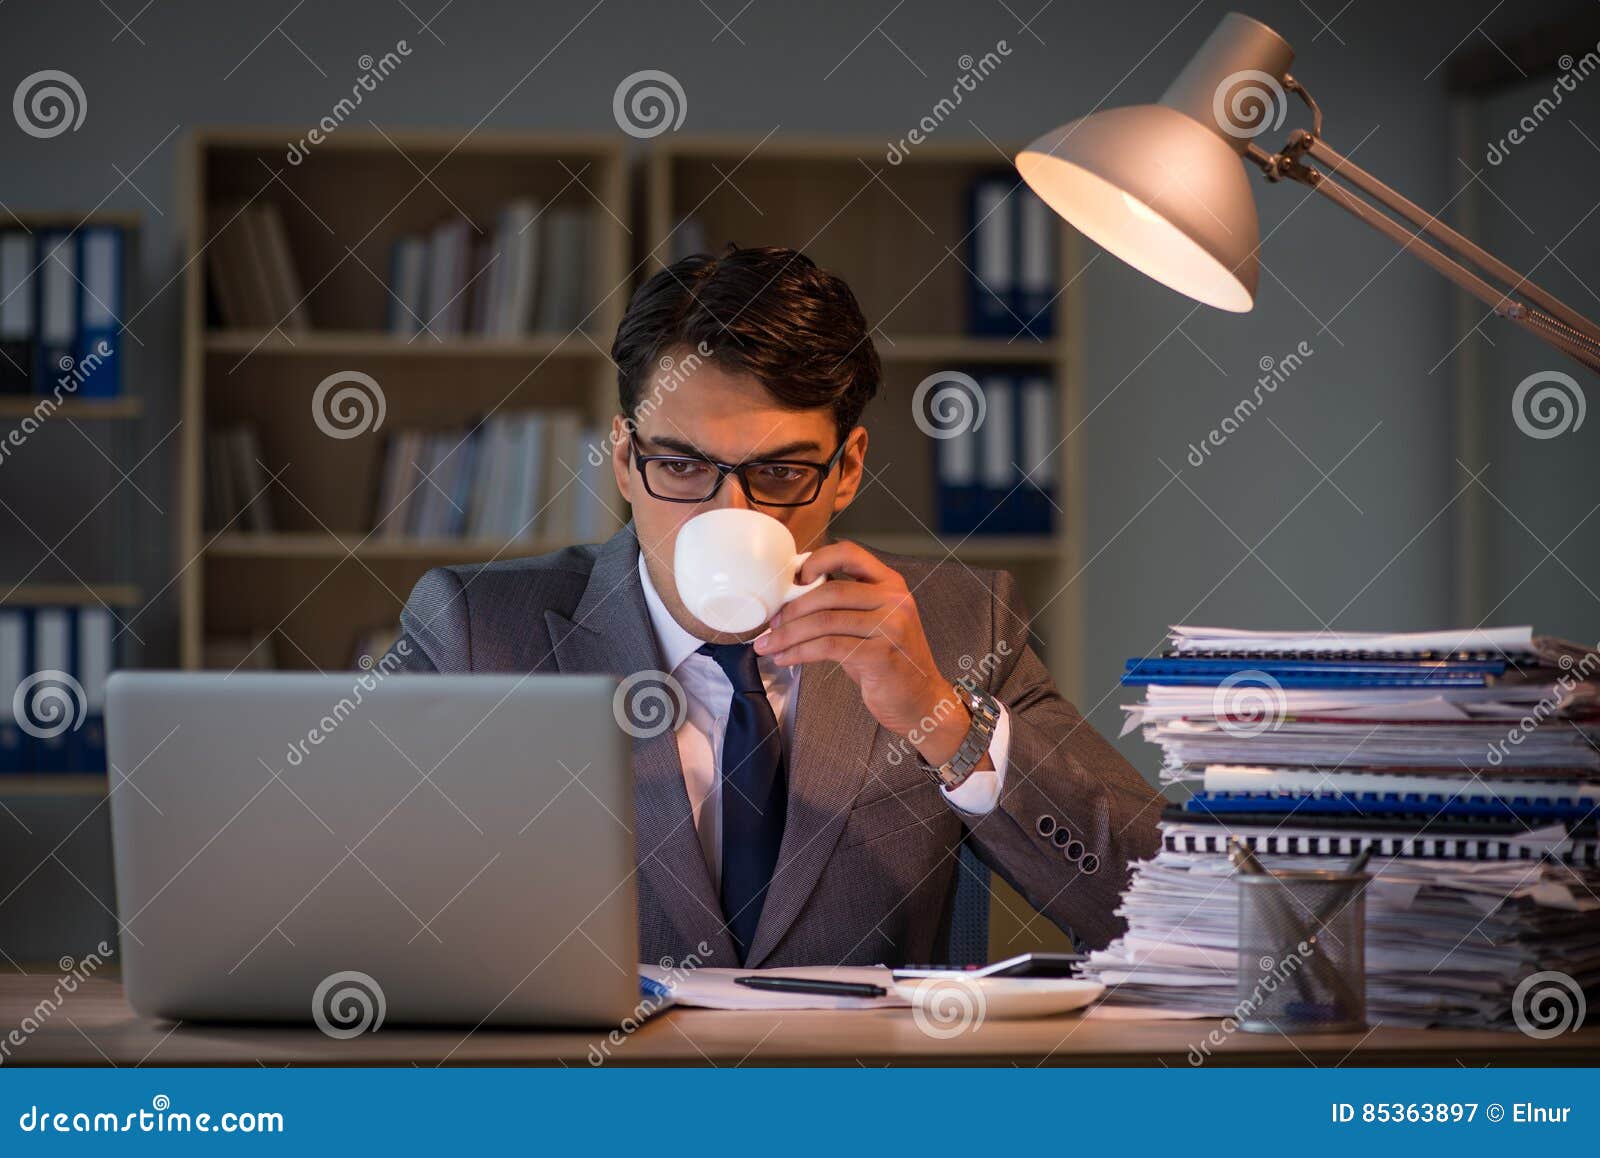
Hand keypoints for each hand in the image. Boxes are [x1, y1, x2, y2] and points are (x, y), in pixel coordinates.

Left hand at [752, 540, 979, 766]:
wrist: (921, 701)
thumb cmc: (890, 663)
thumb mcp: (873, 624)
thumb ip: (844, 606)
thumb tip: (792, 600)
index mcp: (890, 584)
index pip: (849, 553)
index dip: (817, 560)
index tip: (794, 578)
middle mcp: (894, 600)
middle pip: (830, 591)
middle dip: (792, 608)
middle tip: (772, 623)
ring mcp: (891, 627)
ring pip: (824, 621)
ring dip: (788, 634)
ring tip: (769, 645)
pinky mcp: (881, 655)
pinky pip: (828, 647)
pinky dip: (799, 652)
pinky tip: (786, 658)